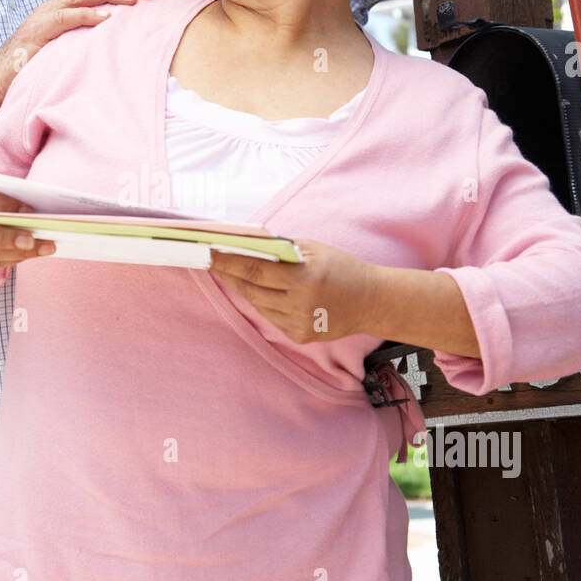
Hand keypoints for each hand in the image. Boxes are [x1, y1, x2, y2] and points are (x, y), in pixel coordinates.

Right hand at [0, 0, 152, 118]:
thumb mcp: (62, 52)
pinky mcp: (36, 33)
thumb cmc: (29, 71)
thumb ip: (82, 43)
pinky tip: (106, 18)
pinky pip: (64, 19)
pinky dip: (86, 16)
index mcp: (60, 9)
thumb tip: (114, 47)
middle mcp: (53, 7)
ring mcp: (43, 17)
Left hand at [208, 240, 375, 343]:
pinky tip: (255, 290)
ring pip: (258, 305)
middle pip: (251, 289)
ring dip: (242, 288)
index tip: (208, 253)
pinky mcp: (300, 336)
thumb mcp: (315, 250)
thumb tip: (248, 244)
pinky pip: (271, 317)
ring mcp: (299, 324)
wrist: (372, 302)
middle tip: (209, 261)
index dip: (228, 262)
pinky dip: (261, 302)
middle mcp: (300, 304)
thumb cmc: (343, 269)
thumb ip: (282, 249)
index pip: (256, 269)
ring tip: (228, 273)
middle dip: (228, 274)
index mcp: (305, 279)